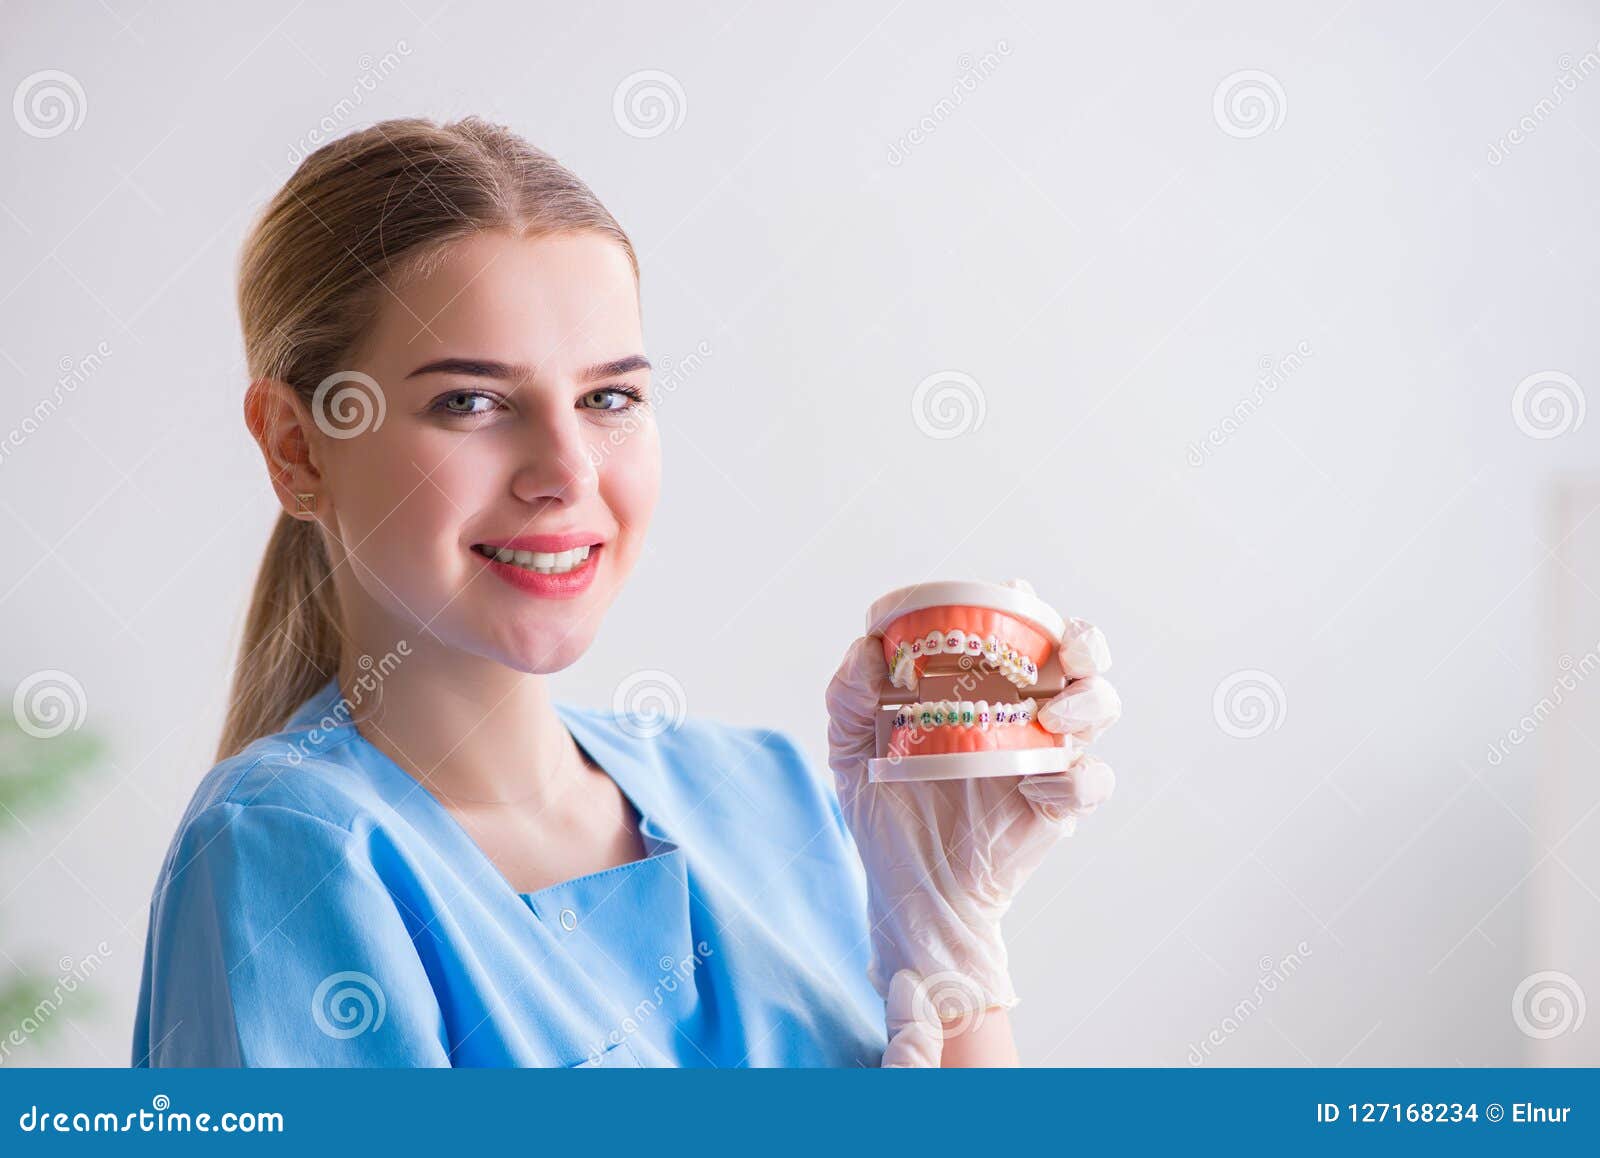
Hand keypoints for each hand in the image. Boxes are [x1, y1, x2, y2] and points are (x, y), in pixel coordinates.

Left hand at [825, 579, 1120, 1065]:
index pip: (1018, 627)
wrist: (910, 891)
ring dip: (1091, 699)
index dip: (1026, 604)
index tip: (1013, 595)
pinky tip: (1033, 787)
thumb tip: (867, 647)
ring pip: (1102, 705)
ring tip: (1058, 717)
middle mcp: (1025, 708)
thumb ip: (849, 695)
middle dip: (1084, 640)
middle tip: (1064, 652)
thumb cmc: (886, 809)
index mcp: (983, 682)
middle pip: (1081, 653)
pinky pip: (1092, 781)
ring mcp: (1049, 754)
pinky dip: (1075, 778)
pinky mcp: (1061, 805)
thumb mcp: (851, 749)